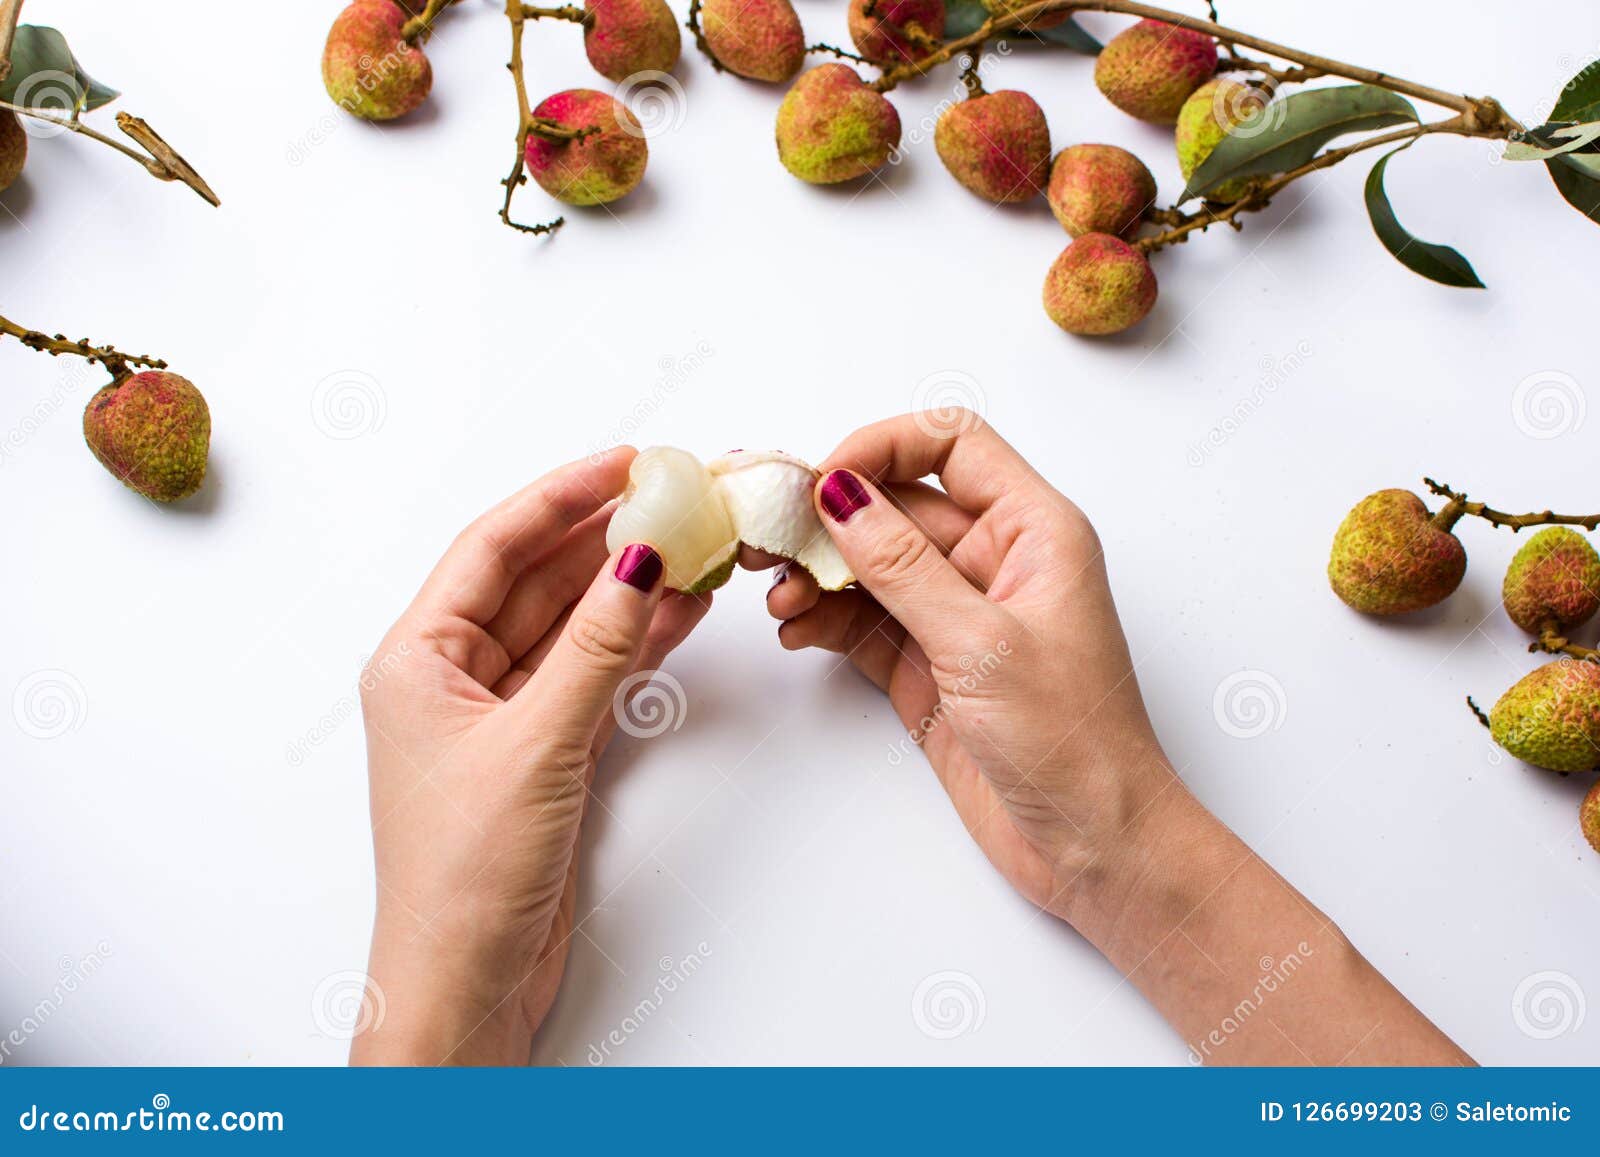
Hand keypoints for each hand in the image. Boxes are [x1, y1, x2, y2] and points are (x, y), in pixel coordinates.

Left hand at [352, 448, 708, 1064]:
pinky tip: (679, 610)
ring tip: (692, 543)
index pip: (493, 548)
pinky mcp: (544, 751)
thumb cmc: (463, 880)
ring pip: (573, 625)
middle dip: (605, 537)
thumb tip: (640, 561)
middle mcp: (455, 678)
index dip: (559, 496)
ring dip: (628, 588)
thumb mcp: (535, 746)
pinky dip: (635, 644)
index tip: (623, 461)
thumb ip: (594, 649)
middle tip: (672, 495)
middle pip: (537, 579)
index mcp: (417, 660)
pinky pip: (593, 673)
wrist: (470, 986)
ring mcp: (503, 715)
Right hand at [753, 413, 1174, 924]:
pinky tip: (798, 630)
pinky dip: (825, 619)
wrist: (1094, 844)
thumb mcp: (981, 644)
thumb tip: (841, 494)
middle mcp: (995, 561)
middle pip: (897, 503)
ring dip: (818, 573)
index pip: (951, 443)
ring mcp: (958, 614)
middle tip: (767, 539)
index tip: (822, 479)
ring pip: (871, 563)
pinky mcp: (930, 664)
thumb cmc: (1075, 743)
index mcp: (1034, 531)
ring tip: (781, 601)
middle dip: (828, 517)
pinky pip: (864, 619)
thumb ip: (903, 565)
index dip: (882, 446)